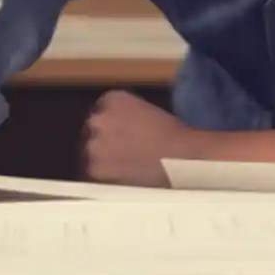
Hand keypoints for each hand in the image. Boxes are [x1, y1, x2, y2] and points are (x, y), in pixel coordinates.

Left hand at [82, 90, 202, 187]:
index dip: (114, 126)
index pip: (103, 110)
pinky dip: (108, 176)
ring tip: (127, 166)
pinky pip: (96, 172)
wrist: (182, 156)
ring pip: (92, 152)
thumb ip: (127, 115)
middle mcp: (99, 117)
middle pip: (94, 130)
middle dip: (106, 140)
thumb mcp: (148, 111)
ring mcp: (95, 143)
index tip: (124, 135)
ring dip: (104, 158)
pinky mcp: (96, 167)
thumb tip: (120, 129)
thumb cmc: (174, 135)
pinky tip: (126, 176)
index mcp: (113, 99)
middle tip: (126, 152)